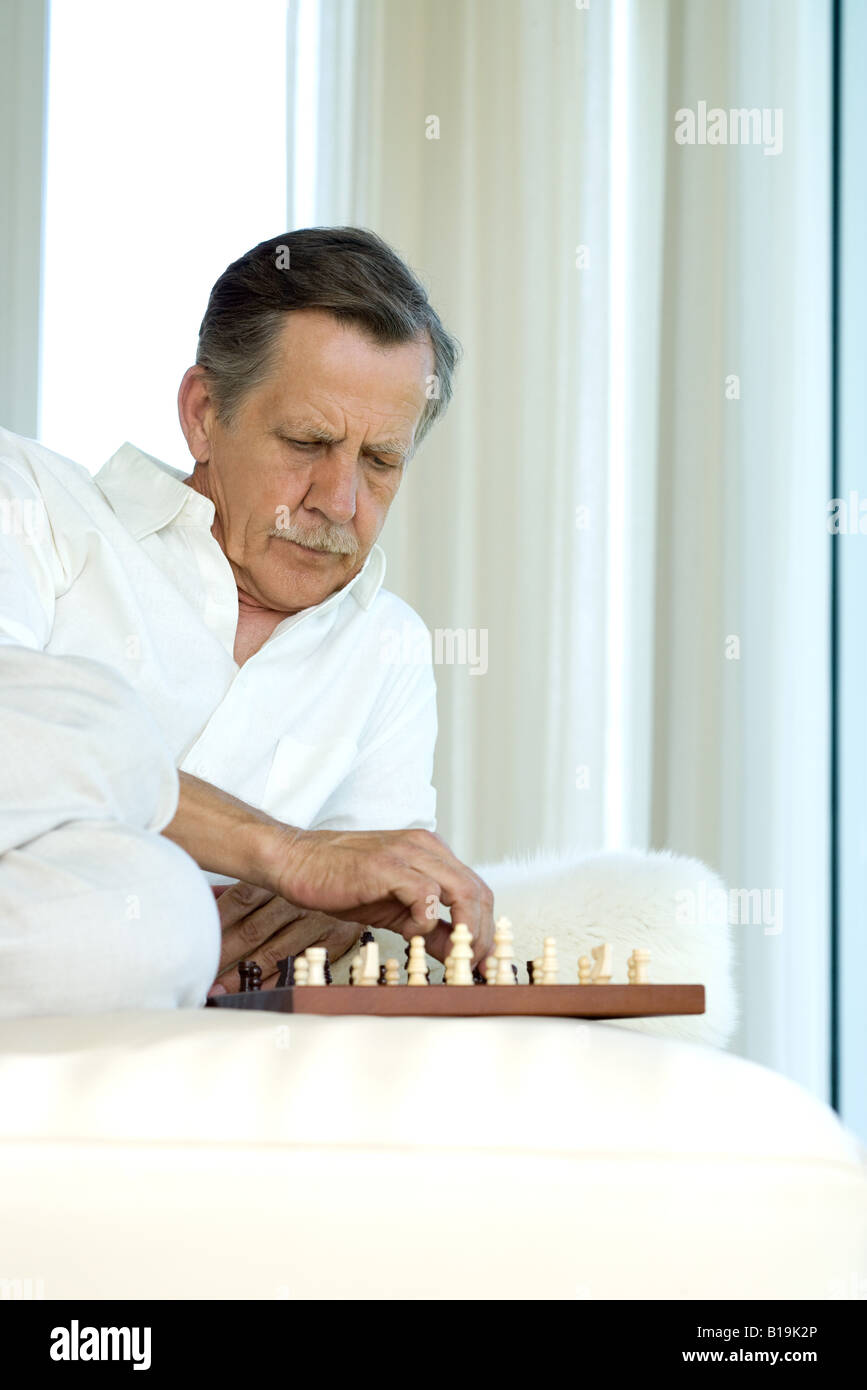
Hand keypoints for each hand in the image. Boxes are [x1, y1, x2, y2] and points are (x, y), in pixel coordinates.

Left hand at [210, 882, 363, 994]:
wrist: (367, 876)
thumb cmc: (311, 879)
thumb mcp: (277, 875)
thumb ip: (241, 889)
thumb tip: (206, 897)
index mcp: (279, 877)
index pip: (239, 900)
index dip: (216, 923)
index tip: (197, 943)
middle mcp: (297, 898)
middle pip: (252, 930)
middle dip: (224, 956)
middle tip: (202, 976)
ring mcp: (318, 919)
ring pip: (274, 951)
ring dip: (246, 974)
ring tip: (222, 989)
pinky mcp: (335, 938)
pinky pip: (300, 964)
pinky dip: (277, 979)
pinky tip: (258, 989)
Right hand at [267, 827, 494, 965]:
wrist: (295, 861)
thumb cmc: (340, 881)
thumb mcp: (392, 909)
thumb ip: (425, 927)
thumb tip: (452, 952)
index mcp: (430, 853)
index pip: (477, 889)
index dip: (487, 927)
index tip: (484, 960)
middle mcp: (425, 848)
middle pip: (478, 891)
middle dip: (484, 934)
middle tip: (476, 965)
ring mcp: (407, 854)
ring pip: (462, 890)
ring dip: (467, 930)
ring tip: (456, 956)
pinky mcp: (387, 866)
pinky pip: (426, 893)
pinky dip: (428, 919)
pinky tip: (412, 932)